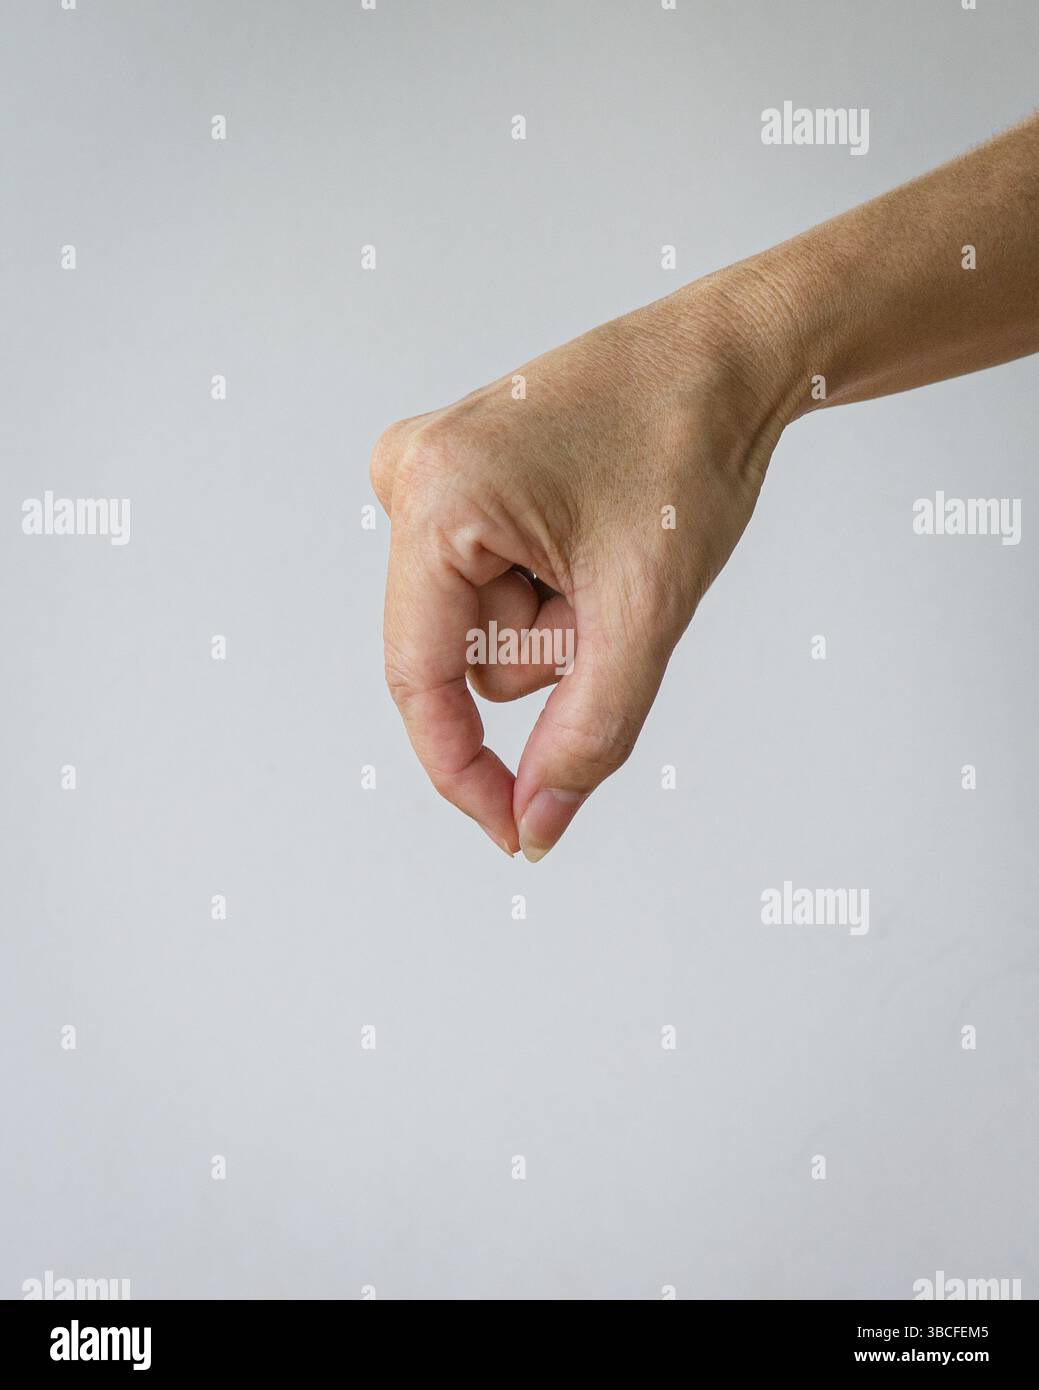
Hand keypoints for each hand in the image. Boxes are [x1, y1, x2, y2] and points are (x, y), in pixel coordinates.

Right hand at [370, 268, 795, 859]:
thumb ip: (588, 733)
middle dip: (554, 649)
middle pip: (467, 656)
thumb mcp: (643, 610)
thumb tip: (536, 822)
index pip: (420, 679)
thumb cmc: (688, 450)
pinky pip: (491, 587)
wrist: (727, 358)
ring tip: (610, 549)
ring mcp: (429, 473)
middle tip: (617, 586)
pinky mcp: (457, 479)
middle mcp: (410, 476)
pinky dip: (551, 589)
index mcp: (436, 496)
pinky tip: (589, 534)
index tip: (516, 831)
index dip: (465, 772)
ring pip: (488, 629)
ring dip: (561, 617)